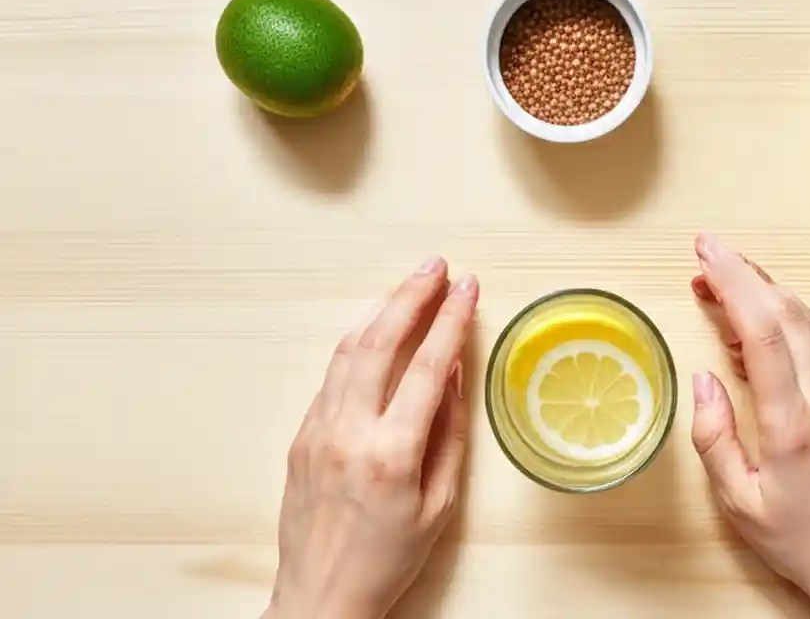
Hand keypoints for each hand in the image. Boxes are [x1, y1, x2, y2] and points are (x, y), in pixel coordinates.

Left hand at [265, 258, 478, 618]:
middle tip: (436, 266)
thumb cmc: (387, 560)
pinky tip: (378, 332)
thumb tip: (455, 373)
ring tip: (410, 286)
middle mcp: (348, 433)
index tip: (467, 287)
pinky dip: (359, 345)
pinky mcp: (301, 436)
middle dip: (411, 296)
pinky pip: (332, 377)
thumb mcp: (439, 505)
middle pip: (379, 342)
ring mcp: (317, 431)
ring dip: (381, 311)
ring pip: (348, 351)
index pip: (427, 366)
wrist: (321, 596)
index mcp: (390, 453)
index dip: (451, 320)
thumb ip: (449, 433)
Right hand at [689, 234, 809, 618]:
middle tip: (707, 254)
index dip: (734, 282)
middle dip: (746, 274)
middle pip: (790, 314)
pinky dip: (792, 323)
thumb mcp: (738, 503)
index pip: (764, 331)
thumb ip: (714, 437)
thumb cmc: (800, 542)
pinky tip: (763, 325)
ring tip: (727, 282)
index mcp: (793, 425)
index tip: (706, 253)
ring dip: (769, 294)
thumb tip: (704, 379)